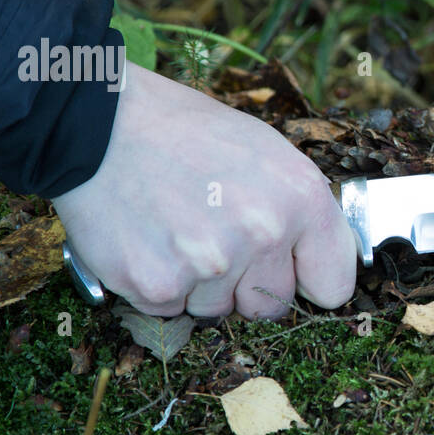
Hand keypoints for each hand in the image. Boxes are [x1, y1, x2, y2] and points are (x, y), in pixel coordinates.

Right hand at [52, 61, 356, 317]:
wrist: (100, 124)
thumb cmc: (188, 135)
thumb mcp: (268, 154)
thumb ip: (303, 214)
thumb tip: (325, 264)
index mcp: (301, 198)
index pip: (333, 286)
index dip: (308, 278)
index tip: (292, 270)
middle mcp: (261, 234)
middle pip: (272, 306)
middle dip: (248, 282)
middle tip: (215, 234)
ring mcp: (208, 265)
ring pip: (218, 309)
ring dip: (200, 283)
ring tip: (177, 227)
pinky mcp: (157, 285)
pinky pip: (172, 310)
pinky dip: (160, 284)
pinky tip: (150, 240)